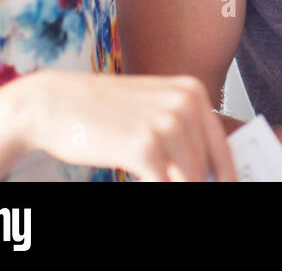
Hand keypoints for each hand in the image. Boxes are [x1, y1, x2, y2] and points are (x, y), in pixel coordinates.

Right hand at [19, 71, 235, 180]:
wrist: (52, 103)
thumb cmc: (101, 113)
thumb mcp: (152, 111)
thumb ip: (182, 134)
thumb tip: (209, 173)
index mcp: (192, 92)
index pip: (222, 146)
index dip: (226, 175)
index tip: (229, 188)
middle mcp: (185, 104)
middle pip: (206, 167)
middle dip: (192, 183)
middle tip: (164, 178)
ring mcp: (166, 125)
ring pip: (191, 179)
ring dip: (172, 184)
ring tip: (146, 174)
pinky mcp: (144, 147)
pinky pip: (165, 185)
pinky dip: (157, 188)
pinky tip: (137, 181)